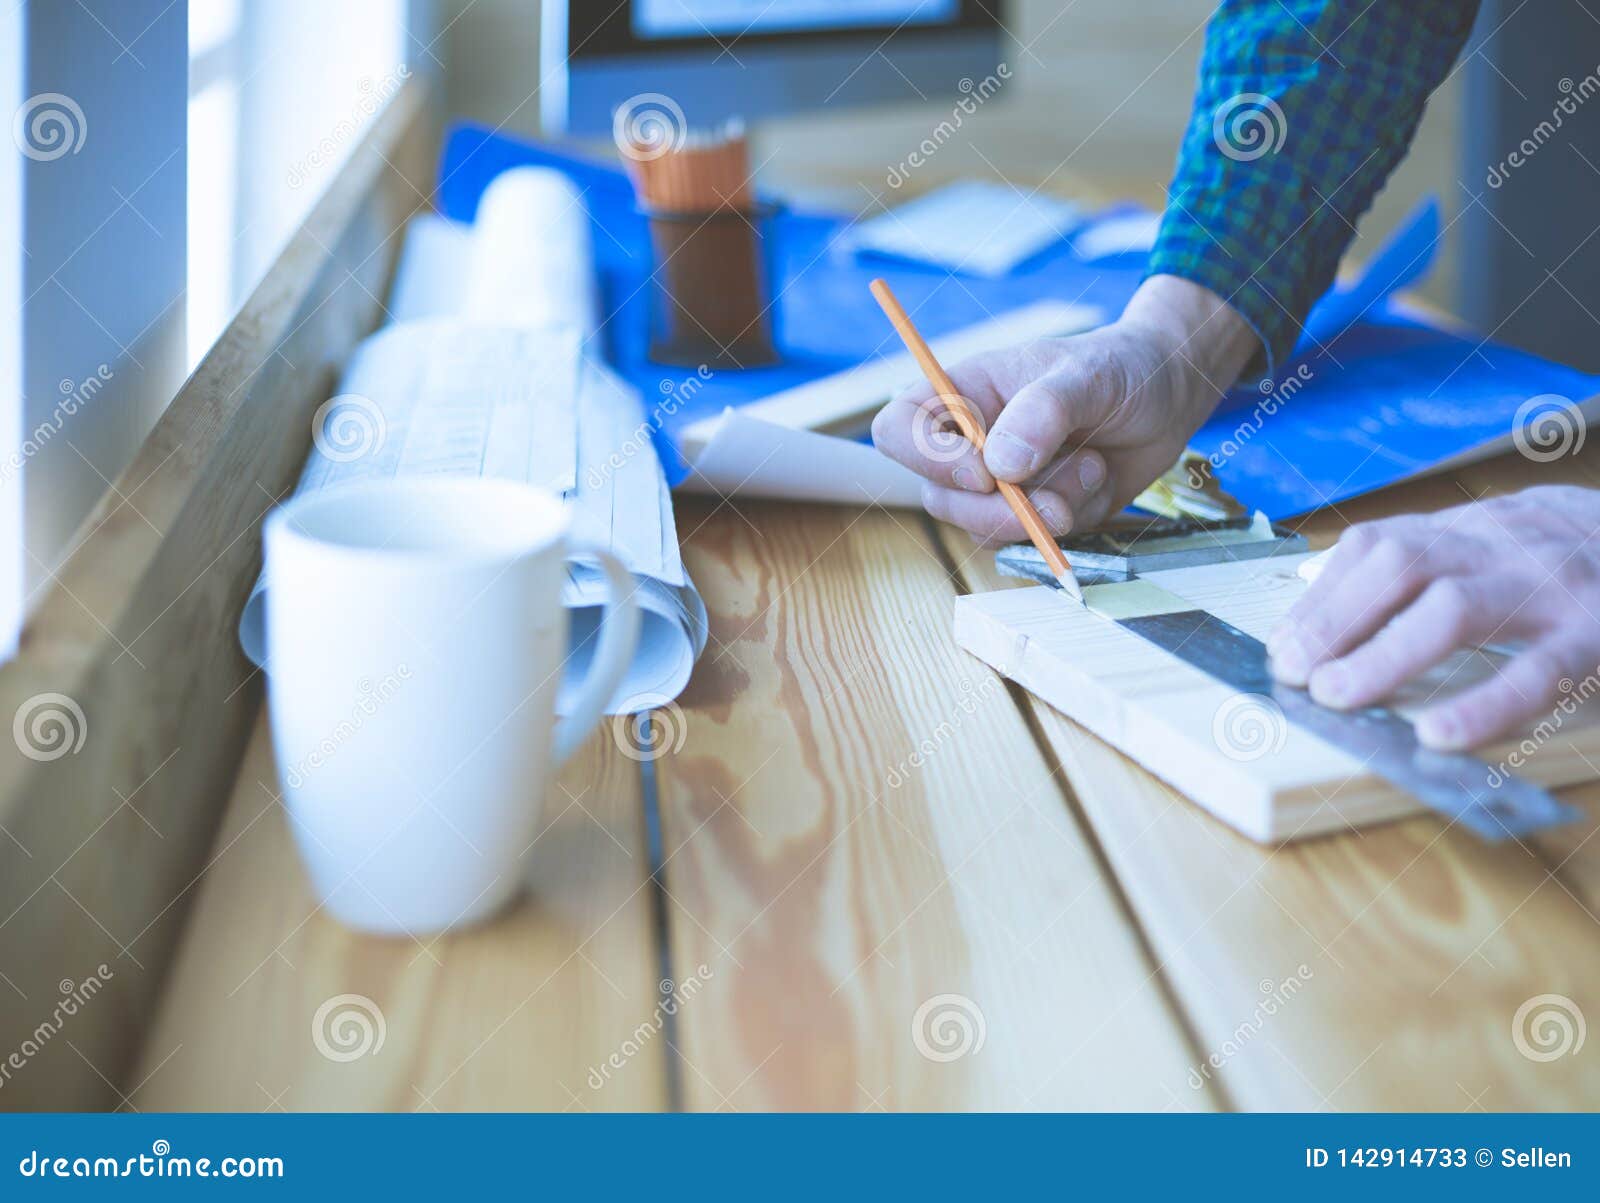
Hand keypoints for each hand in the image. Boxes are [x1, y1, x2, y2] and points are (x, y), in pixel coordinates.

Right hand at [871, 275, 1258, 543]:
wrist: (1168, 397)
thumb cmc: (1121, 368)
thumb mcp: (1088, 375)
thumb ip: (1043, 412)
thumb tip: (1000, 466)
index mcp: (961, 393)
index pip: (897, 430)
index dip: (926, 460)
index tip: (984, 472)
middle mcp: (968, 441)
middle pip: (940, 497)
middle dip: (1001, 510)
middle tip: (1054, 504)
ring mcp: (999, 483)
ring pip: (986, 527)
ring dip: (1048, 510)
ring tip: (1094, 467)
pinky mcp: (1032, 513)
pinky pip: (1034, 539)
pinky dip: (1074, 517)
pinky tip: (1098, 480)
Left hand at [1268, 486, 1599, 749]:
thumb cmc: (1575, 562)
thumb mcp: (1502, 542)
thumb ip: (1427, 564)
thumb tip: (1322, 592)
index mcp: (1477, 529)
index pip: (1380, 546)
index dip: (1324, 597)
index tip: (1282, 646)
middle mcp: (1508, 547)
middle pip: (1403, 564)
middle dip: (1336, 619)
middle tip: (1294, 673)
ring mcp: (1555, 590)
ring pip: (1455, 608)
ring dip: (1385, 655)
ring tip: (1339, 698)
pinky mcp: (1599, 639)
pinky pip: (1538, 673)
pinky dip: (1484, 705)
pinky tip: (1439, 735)